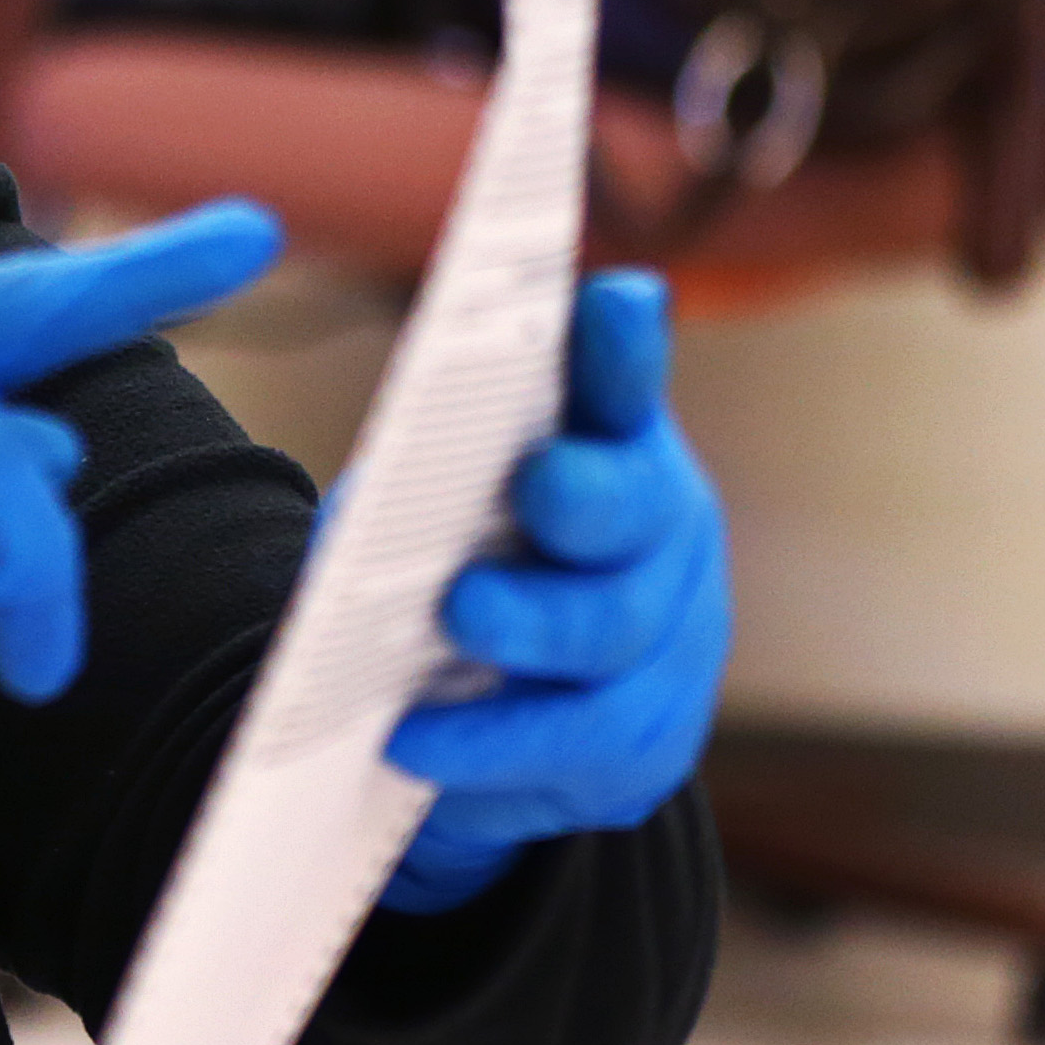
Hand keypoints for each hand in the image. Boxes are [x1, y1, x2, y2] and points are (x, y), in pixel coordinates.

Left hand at [381, 270, 730, 911]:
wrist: (499, 721)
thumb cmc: (462, 566)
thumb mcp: (432, 506)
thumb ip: (417, 482)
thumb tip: (378, 499)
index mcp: (605, 449)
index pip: (620, 387)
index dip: (622, 348)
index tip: (616, 299)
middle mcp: (656, 534)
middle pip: (638, 509)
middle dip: (589, 493)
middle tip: (538, 486)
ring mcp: (667, 640)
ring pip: (616, 632)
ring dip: (537, 624)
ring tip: (461, 617)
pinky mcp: (643, 742)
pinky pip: (574, 745)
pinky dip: (490, 740)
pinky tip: (415, 739)